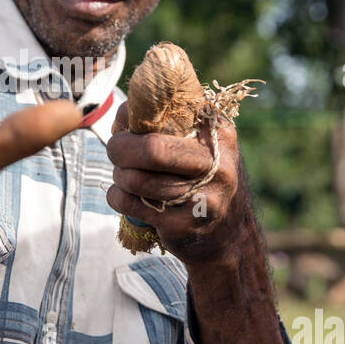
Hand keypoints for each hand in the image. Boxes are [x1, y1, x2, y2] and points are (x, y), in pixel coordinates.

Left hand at [105, 100, 244, 263]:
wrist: (228, 232)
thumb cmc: (200, 176)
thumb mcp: (198, 142)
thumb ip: (166, 121)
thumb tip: (123, 116)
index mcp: (218, 133)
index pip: (170, 111)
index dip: (136, 115)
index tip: (126, 125)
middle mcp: (217, 164)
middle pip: (152, 150)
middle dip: (120, 148)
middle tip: (115, 151)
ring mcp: (203, 197)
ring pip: (136, 179)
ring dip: (119, 175)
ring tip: (124, 175)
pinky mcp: (184, 224)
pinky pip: (131, 205)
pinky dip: (117, 197)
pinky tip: (125, 196)